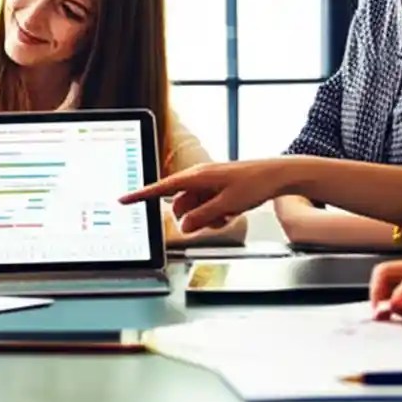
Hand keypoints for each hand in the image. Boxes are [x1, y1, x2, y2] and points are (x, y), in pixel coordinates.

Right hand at [120, 160, 281, 233]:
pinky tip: (232, 212)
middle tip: (215, 219)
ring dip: (207, 219)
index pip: (161, 188)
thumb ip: (203, 217)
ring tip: (228, 214)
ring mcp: (207, 185)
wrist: (277, 175)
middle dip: (192, 219)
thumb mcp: (227, 205)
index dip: (141, 195)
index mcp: (196, 176)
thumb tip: (184, 226)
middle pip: (179, 206)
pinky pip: (205, 209)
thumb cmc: (255, 183)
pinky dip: (216, 215)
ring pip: (193, 210)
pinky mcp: (215, 191)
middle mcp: (198, 179)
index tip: (123, 200)